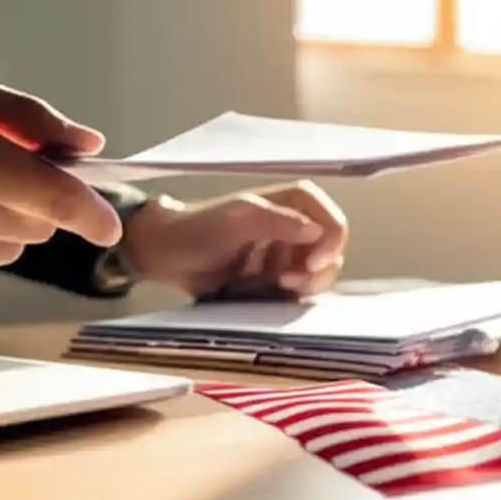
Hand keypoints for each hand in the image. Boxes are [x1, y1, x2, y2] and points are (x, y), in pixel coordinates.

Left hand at [122, 180, 347, 297]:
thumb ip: (277, 222)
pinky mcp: (276, 277)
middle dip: (316, 272)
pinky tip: (264, 294)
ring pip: (319, 275)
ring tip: (273, 287)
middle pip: (332, 253)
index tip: (312, 265)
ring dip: (302, 286)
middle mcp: (296, 226)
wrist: (166, 254)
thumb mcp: (237, 220)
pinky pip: (298, 291)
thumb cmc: (199, 229)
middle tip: (285, 282)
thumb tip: (317, 232)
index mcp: (293, 202)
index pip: (334, 222)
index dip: (331, 243)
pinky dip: (288, 297)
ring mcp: (287, 254)